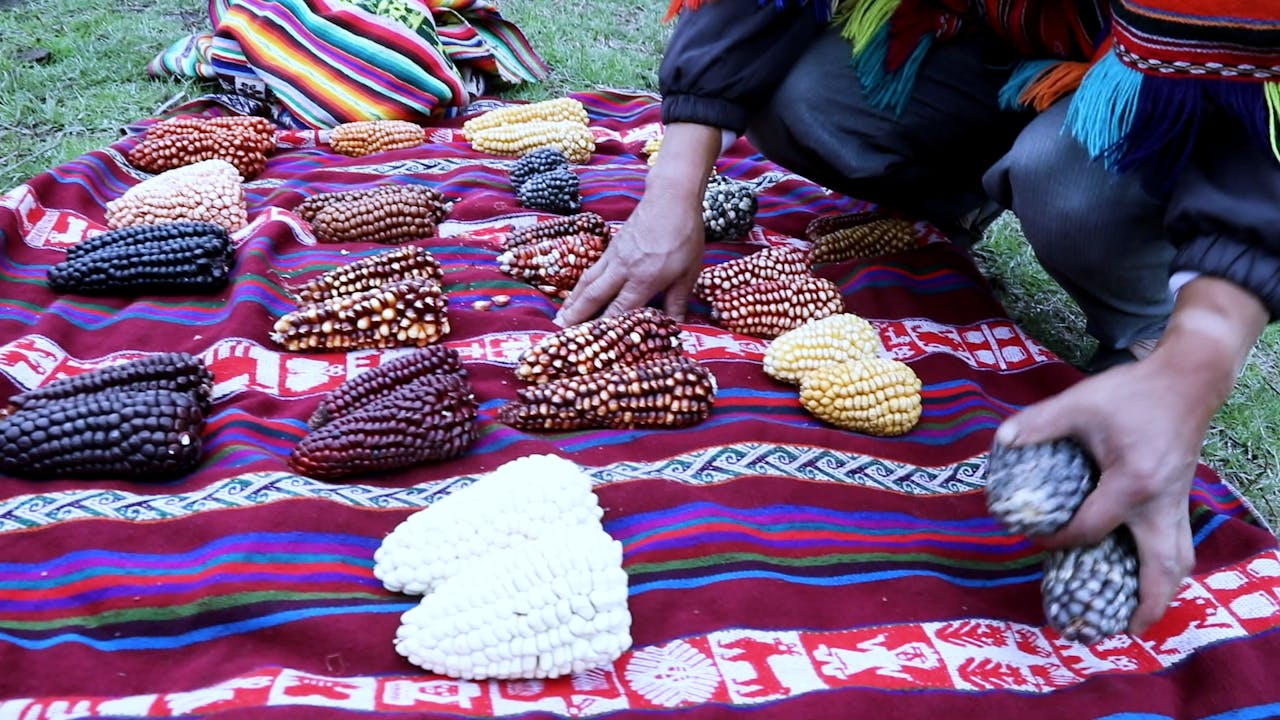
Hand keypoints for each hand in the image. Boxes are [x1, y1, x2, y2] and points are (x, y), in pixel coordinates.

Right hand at [555, 187, 705, 325]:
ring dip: (572, 302)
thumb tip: (675, 327)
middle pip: (594, 297)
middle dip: (577, 318)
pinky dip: (579, 286)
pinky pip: (591, 271)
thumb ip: (677, 302)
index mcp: (644, 278)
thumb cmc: (684, 237)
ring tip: (559, 319)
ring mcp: (614, 257)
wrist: (671, 199)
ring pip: (587, 283)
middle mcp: (623, 269)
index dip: (606, 329)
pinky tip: (574, 295)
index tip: (594, 346)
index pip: (620, 309)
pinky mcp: (611, 248)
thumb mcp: (689, 273)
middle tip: (562, 335)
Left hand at [993, 356, 1201, 634]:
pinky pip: (1180, 543)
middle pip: (1160, 567)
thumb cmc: (1131, 392)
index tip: (1034, 539)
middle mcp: (1160, 502)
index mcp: (1130, 483)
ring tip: (1142, 616)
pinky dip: (1169, 567)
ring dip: (1163, 590)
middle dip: (1147, 602)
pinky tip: (1150, 575)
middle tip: (1124, 629)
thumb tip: (999, 441)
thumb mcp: (1077, 402)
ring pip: (1180, 559)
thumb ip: (1037, 424)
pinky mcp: (1182, 498)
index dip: (1056, 540)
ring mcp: (1178, 502)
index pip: (1089, 529)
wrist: (1187, 379)